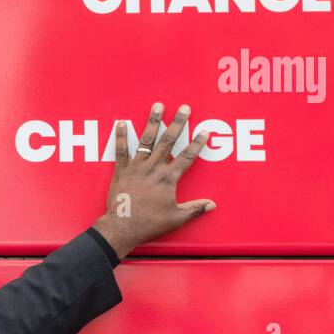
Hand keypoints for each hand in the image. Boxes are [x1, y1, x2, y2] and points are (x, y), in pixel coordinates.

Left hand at [92, 102, 216, 257]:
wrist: (122, 226)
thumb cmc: (149, 224)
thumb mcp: (176, 218)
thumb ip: (195, 209)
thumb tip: (212, 205)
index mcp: (168, 178)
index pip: (187, 157)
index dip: (197, 144)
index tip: (204, 132)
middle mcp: (153, 168)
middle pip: (168, 141)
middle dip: (177, 123)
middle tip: (184, 108)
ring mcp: (136, 167)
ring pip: (146, 140)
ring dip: (152, 122)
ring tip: (157, 106)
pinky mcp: (121, 171)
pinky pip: (121, 150)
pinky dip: (121, 136)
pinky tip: (120, 122)